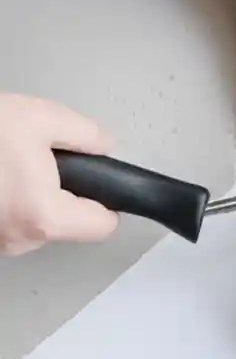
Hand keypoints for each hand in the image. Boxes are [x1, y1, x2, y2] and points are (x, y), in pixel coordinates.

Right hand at [0, 94, 115, 256]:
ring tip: (1, 163)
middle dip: (57, 192)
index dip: (102, 199)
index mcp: (44, 216)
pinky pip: (3, 221)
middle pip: (65, 223)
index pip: (103, 225)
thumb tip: (102, 146)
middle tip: (32, 159)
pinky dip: (1, 202)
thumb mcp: (37, 117)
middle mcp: (18, 240)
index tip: (91, 180)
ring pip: (31, 222)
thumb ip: (83, 133)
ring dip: (25, 196)